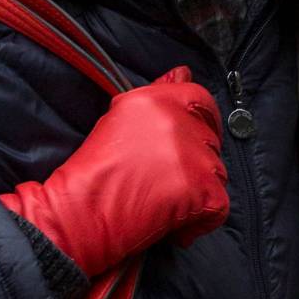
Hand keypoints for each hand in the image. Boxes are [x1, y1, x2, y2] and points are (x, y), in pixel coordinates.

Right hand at [1, 71, 228, 276]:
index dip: (205, 119)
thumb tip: (184, 73)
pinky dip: (199, 221)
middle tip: (168, 181)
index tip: (199, 136)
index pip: (200, 98)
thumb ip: (158, 94)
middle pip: (210, 139)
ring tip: (164, 202)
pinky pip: (218, 206)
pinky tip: (173, 225)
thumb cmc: (91, 173)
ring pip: (216, 172)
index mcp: (155, 100)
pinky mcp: (201, 190)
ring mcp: (192, 156)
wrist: (80, 212)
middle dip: (196, 161)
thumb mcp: (119, 119)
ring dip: (197, 190)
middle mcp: (177, 122)